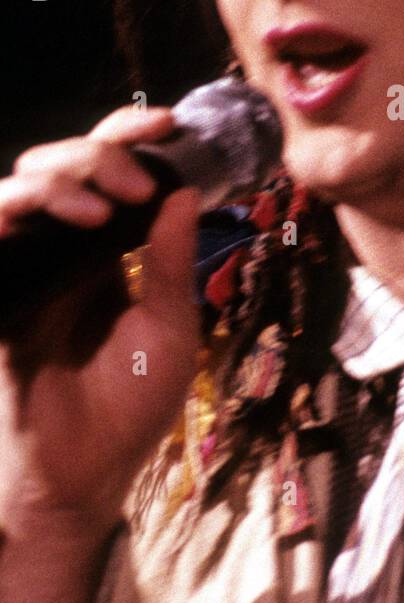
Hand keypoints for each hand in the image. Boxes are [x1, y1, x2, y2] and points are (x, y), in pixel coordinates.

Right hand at [0, 106, 201, 540]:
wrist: (80, 478)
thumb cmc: (128, 411)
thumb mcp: (169, 330)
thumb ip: (171, 263)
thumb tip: (187, 192)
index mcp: (109, 251)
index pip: (114, 172)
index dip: (135, 136)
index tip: (173, 124)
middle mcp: (63, 248)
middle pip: (66, 162)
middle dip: (104, 154)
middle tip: (139, 186)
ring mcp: (25, 265)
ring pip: (25, 182)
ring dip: (66, 179)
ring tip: (104, 209)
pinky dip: (11, 209)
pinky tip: (48, 219)